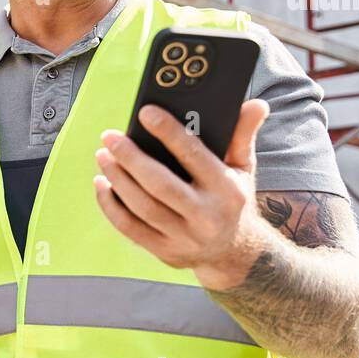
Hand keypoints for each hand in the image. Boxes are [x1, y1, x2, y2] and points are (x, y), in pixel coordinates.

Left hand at [92, 99, 274, 290]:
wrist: (234, 253)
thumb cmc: (232, 200)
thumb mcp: (242, 168)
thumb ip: (242, 135)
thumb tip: (256, 104)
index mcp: (226, 190)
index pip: (194, 156)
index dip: (168, 133)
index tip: (145, 113)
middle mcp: (206, 216)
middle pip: (159, 185)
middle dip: (130, 158)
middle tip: (110, 137)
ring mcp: (184, 238)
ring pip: (142, 207)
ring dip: (117, 179)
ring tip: (103, 156)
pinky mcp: (165, 252)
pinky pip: (130, 228)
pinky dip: (111, 205)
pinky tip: (102, 184)